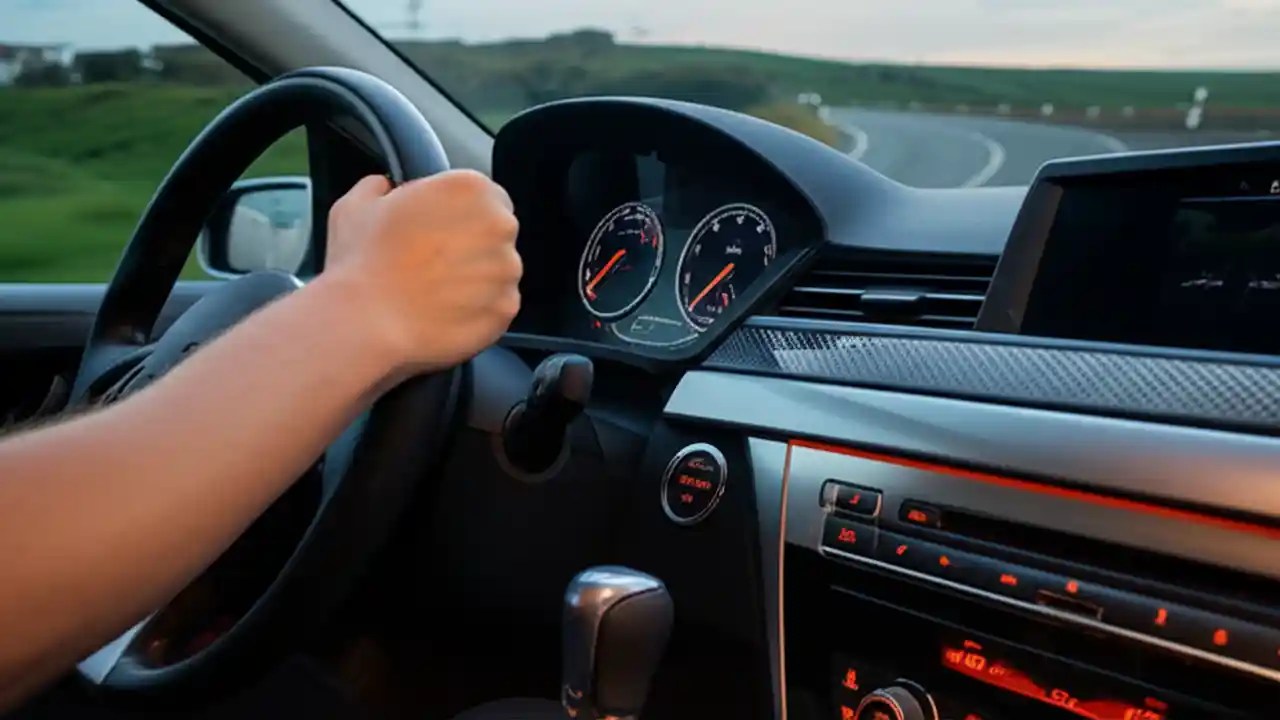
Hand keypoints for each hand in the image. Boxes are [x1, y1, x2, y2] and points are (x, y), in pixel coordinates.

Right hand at [320, 170, 521, 376]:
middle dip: (473, 244)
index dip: (463, 213)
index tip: (441, 229)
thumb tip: (383, 188)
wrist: (366, 321)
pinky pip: (497, 304)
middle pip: (497, 232)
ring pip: (499, 270)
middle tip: (435, 262)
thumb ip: (378, 188)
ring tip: (437, 291)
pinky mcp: (507, 307)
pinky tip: (446, 312)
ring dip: (477, 277)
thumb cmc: (362, 261)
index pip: (487, 196)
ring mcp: (507, 269)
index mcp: (469, 188)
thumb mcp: (357, 206)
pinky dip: (479, 309)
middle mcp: (499, 224)